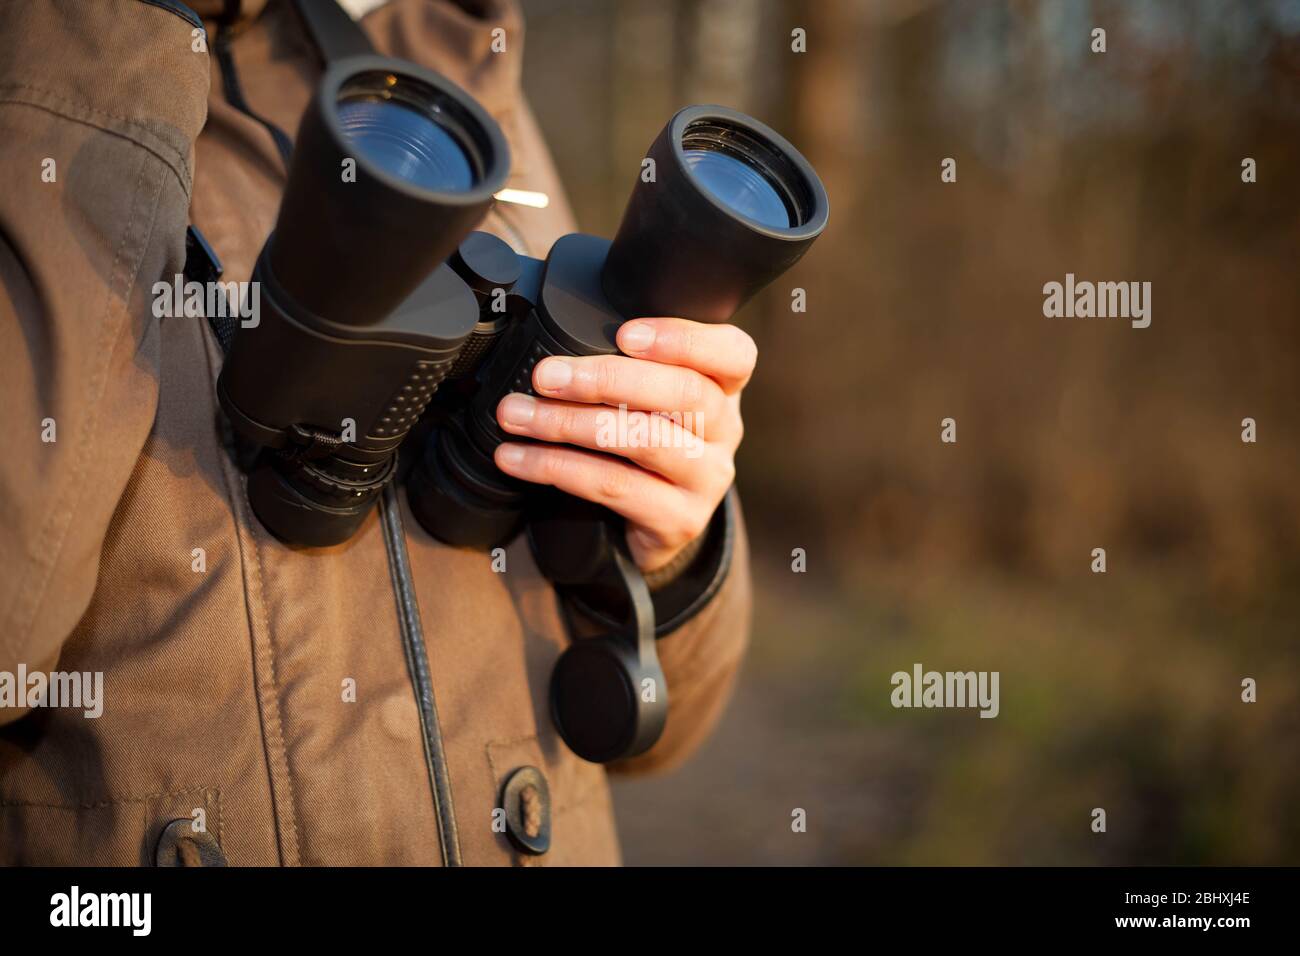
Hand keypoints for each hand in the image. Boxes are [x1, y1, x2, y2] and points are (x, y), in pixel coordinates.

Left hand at [493, 317, 754, 571]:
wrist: (655, 522)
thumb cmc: (644, 441)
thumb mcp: (648, 396)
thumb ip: (625, 361)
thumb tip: (547, 321)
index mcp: (723, 387)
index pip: (733, 353)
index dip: (684, 339)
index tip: (624, 333)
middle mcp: (725, 430)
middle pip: (683, 395)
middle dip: (606, 379)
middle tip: (545, 375)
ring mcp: (707, 478)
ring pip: (643, 441)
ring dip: (569, 424)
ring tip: (516, 415)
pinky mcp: (679, 520)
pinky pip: (616, 488)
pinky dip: (558, 468)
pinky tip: (518, 458)